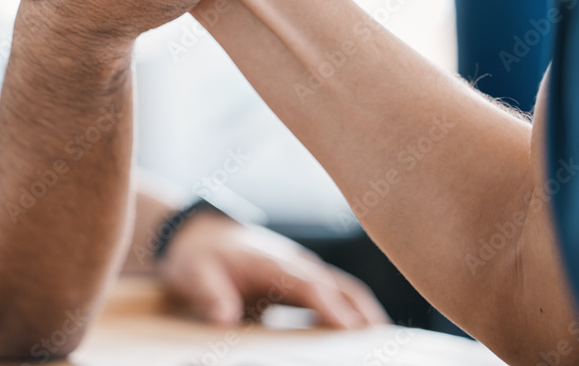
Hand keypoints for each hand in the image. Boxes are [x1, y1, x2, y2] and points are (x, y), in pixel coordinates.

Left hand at [159, 213, 389, 328]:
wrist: (198, 234)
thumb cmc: (199, 256)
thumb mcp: (194, 274)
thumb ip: (210, 295)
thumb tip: (225, 318)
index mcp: (271, 262)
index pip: (309, 285)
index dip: (331, 307)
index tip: (351, 330)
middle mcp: (293, 263)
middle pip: (339, 285)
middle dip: (363, 312)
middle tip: (385, 342)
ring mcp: (300, 269)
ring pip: (343, 288)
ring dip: (364, 312)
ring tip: (384, 344)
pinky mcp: (301, 278)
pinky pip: (334, 293)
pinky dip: (352, 311)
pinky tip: (361, 335)